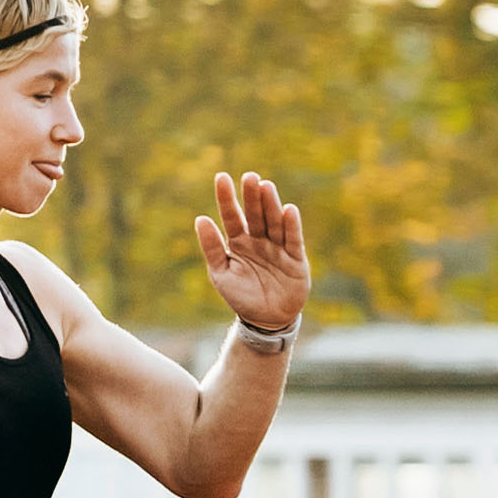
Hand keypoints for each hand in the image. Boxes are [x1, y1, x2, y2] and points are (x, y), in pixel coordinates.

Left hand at [194, 172, 309, 338]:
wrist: (266, 320)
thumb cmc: (241, 296)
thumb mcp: (221, 274)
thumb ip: (212, 247)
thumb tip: (201, 219)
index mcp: (239, 242)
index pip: (232, 216)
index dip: (227, 198)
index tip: (221, 178)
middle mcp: (259, 240)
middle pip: (256, 214)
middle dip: (252, 196)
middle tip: (250, 177)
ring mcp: (278, 247)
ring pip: (274, 222)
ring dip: (271, 205)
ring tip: (266, 187)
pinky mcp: (296, 259)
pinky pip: (293, 240)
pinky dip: (291, 226)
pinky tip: (288, 210)